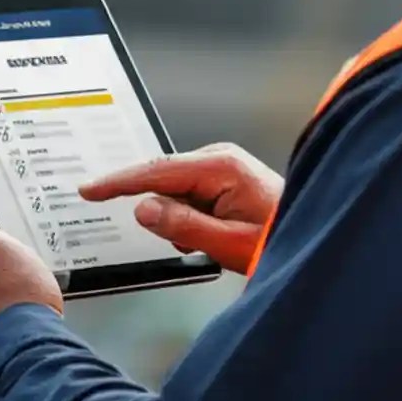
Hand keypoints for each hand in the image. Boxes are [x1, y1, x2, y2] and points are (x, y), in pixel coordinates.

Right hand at [79, 143, 283, 273]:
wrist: (311, 234)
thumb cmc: (278, 237)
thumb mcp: (226, 242)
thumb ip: (182, 225)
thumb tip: (144, 208)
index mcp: (220, 166)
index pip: (155, 171)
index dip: (118, 182)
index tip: (90, 189)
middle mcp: (220, 158)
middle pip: (163, 178)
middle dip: (159, 209)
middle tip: (181, 237)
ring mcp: (223, 166)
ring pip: (176, 190)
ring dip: (179, 218)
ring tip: (209, 241)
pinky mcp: (225, 179)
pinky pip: (190, 195)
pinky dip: (189, 217)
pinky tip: (209, 235)